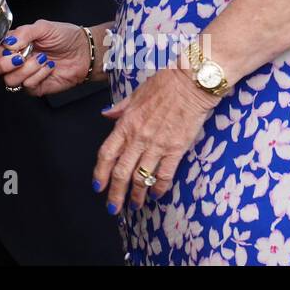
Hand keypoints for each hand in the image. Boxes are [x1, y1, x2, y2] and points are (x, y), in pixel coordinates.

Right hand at [0, 19, 91, 95]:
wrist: (84, 52)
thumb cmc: (65, 37)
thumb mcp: (43, 27)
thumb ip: (23, 32)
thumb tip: (8, 44)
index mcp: (12, 44)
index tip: (10, 47)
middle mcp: (14, 60)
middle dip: (3, 64)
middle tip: (20, 57)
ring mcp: (23, 75)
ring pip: (9, 80)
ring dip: (27, 69)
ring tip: (42, 59)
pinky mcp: (34, 87)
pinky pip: (27, 86)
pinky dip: (39, 75)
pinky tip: (49, 66)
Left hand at [94, 68, 218, 214]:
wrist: (191, 82)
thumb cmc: (165, 84)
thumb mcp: (136, 94)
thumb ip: (120, 108)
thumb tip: (106, 115)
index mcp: (126, 123)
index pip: (107, 154)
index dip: (100, 173)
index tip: (97, 186)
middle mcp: (139, 137)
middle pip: (122, 172)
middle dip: (115, 193)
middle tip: (113, 207)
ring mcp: (157, 145)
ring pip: (142, 177)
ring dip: (137, 195)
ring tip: (135, 205)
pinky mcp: (176, 149)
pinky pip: (165, 174)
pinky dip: (159, 187)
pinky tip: (157, 195)